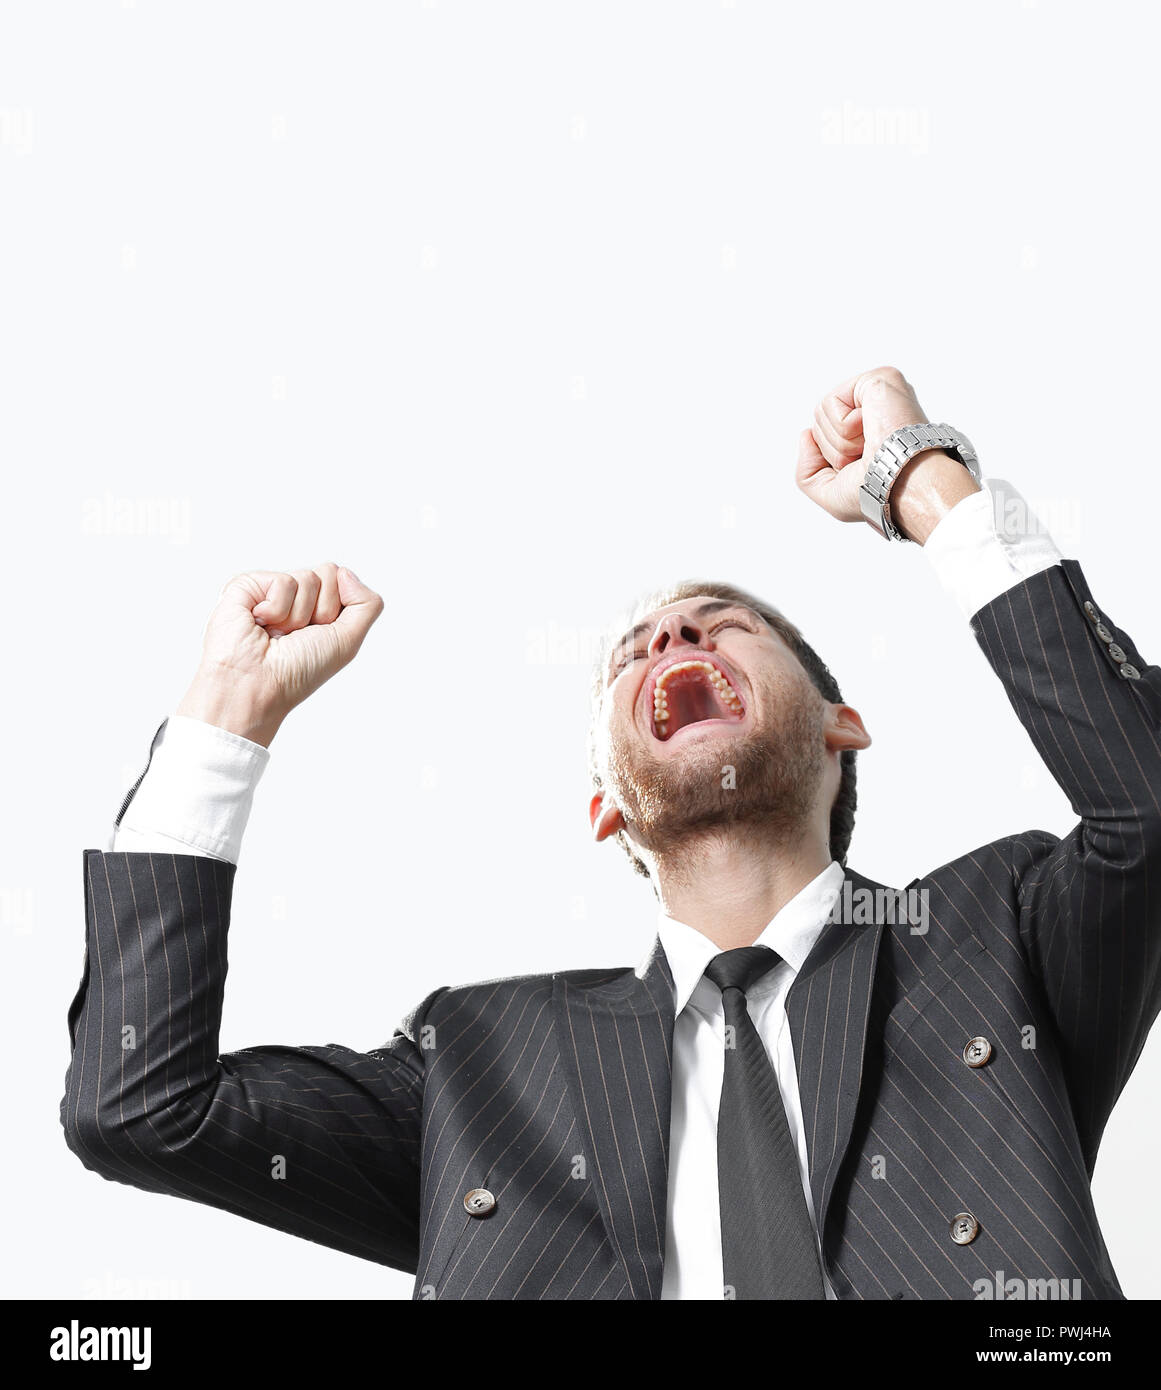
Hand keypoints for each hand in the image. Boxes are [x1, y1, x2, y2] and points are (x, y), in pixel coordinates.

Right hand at [177, 563, 384, 745]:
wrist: (257, 686)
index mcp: (318, 610)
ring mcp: (271, 589)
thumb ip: (367, 604)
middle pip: (329, 573)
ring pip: (309, 577)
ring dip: (297, 615)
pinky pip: (284, 582)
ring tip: (276, 634)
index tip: (318, 635)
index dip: (338, 610)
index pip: (344, 582)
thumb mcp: (348, 641)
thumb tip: (346, 572)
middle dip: (321, 610)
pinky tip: (260, 624)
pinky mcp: (248, 585)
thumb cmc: (297, 672)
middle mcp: (296, 598)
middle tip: (296, 635)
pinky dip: (277, 609)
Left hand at [795, 365, 935, 524]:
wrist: (902, 483)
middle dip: (834, 450)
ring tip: (871, 444)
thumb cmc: (878, 492)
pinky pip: (831, 403)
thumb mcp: (830, 493)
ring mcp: (877, 392)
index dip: (833, 459)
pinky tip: (873, 429)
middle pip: (819, 424)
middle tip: (867, 456)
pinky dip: (844, 426)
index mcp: (869, 430)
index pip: (825, 437)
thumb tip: (806, 434)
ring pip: (821, 414)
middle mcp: (874, 408)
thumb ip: (806, 470)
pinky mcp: (876, 379)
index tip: (863, 469)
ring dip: (840, 441)